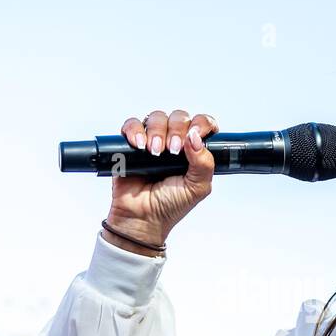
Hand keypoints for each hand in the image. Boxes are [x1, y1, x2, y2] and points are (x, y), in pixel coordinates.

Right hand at [106, 109, 218, 252]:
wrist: (143, 218)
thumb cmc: (170, 205)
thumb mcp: (198, 187)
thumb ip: (204, 163)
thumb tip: (195, 137)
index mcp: (194, 151)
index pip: (201, 124)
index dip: (201, 124)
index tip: (195, 135)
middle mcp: (174, 142)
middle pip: (178, 117)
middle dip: (176, 130)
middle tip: (172, 151)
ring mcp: (152, 141)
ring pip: (156, 117)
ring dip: (156, 132)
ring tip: (154, 153)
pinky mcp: (130, 144)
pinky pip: (132, 124)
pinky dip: (135, 131)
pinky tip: (139, 146)